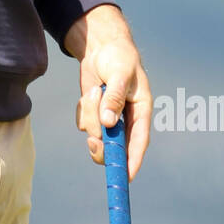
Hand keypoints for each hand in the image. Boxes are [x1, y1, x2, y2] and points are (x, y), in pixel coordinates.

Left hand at [64, 5, 151, 180]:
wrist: (100, 46)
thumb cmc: (118, 57)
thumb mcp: (120, 74)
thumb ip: (115, 98)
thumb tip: (109, 124)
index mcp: (141, 112)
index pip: (139, 142)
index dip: (133, 161)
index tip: (126, 177)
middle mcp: (126, 120)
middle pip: (115, 147)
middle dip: (103, 145)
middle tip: (93, 140)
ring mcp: (108, 118)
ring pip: (95, 133)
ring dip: (90, 114)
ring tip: (96, 89)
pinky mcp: (93, 114)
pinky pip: (83, 123)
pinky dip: (82, 110)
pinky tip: (89, 91)